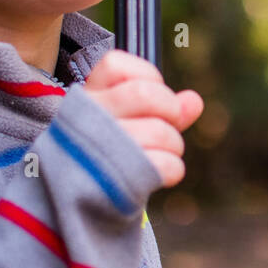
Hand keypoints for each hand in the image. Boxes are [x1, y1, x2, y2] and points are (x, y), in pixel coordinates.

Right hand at [80, 49, 202, 187]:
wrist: (72, 204)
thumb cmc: (104, 152)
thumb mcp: (126, 120)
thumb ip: (162, 107)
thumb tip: (194, 101)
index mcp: (85, 96)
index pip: (114, 64)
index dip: (147, 78)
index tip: (148, 99)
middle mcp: (86, 117)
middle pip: (145, 94)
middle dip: (170, 109)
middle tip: (167, 125)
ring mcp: (96, 150)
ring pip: (159, 131)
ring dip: (173, 144)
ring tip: (162, 153)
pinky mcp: (112, 181)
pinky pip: (163, 165)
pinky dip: (172, 169)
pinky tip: (159, 175)